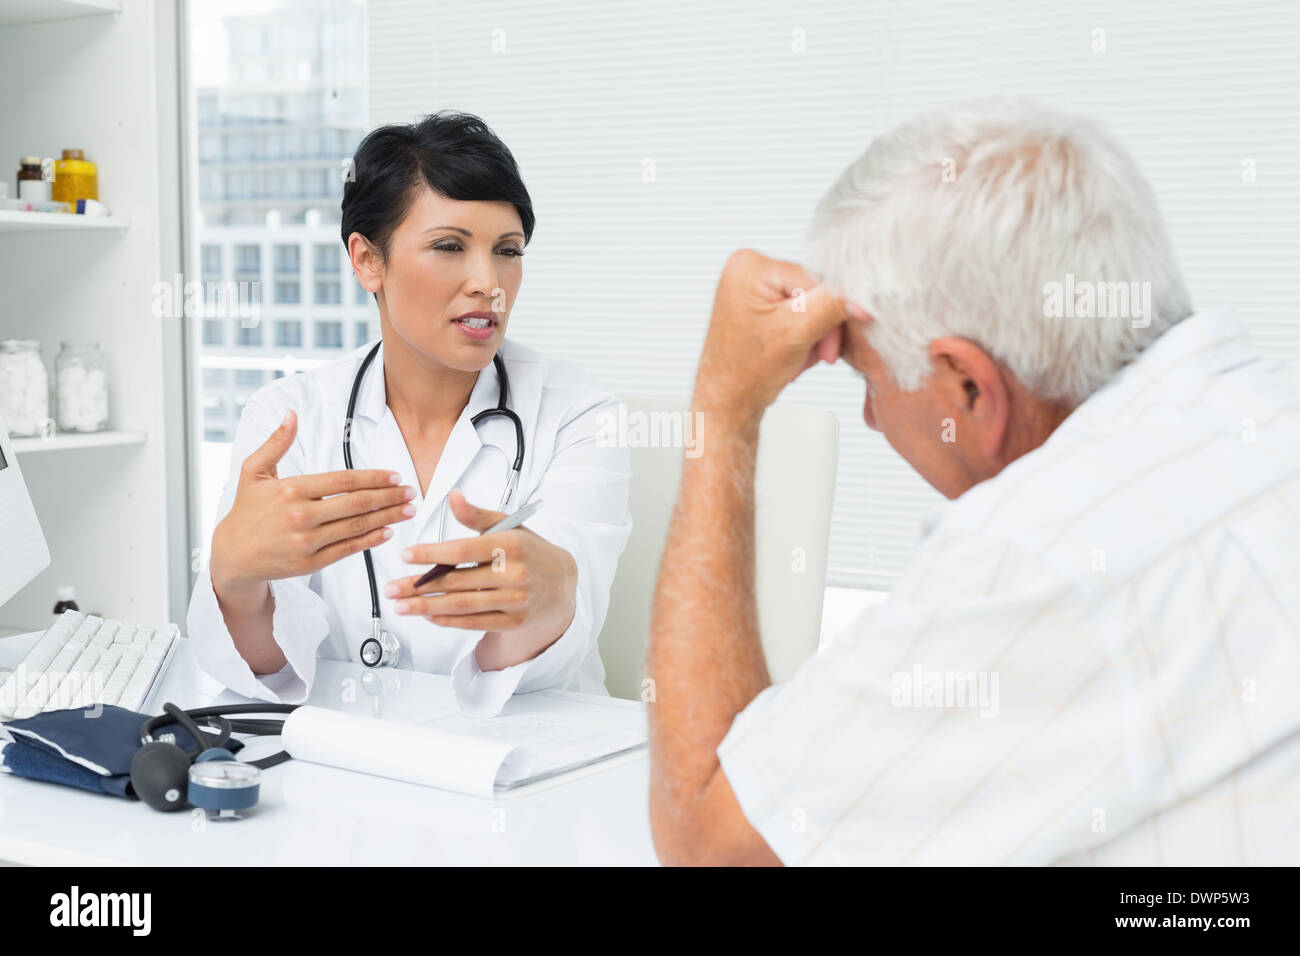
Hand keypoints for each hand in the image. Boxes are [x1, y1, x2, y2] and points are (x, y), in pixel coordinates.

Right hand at [210, 409, 417, 593]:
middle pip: (356, 503)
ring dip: (387, 517)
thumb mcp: (254, 471)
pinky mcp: (310, 563)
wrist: (231, 555)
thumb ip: (276, 442)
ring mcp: (306, 542)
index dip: (373, 478)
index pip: (343, 481)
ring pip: (356, 527)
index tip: (395, 476)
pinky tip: (387, 532)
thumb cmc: (246, 511)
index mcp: (291, 490)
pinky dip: (370, 540)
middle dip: (389, 497)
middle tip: (411, 492)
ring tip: (407, 510)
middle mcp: (300, 516)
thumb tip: (290, 414)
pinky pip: (348, 549)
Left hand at [384, 490, 577, 668]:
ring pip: (462, 605)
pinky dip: (448, 621)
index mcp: (510, 545)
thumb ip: (477, 515)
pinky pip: (474, 623)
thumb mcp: (508, 526)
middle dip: (419, 586)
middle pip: (457, 582)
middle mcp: (514, 574)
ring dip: (426, 607)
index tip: (407, 555)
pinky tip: (428, 615)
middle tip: (393, 588)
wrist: (561, 583)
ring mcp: (514, 601)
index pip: (463, 550)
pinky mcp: (513, 621)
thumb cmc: (529, 550)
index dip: (431, 554)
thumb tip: (453, 497)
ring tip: (401, 606)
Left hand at [693, 249, 864, 421]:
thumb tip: (864, 296)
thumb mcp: (796, 333)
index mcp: (749, 265)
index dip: (829, 312)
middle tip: (816, 355)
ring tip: (798, 358)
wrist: (728, 402)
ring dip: (813, 334)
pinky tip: (794, 355)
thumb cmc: (747, 373)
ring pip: (809, 304)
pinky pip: (798, 312)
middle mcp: (748, 267)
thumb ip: (832, 307)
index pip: (813, 278)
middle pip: (811, 290)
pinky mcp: (760, 303)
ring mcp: (753, 286)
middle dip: (819, 326)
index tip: (830, 347)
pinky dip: (803, 335)